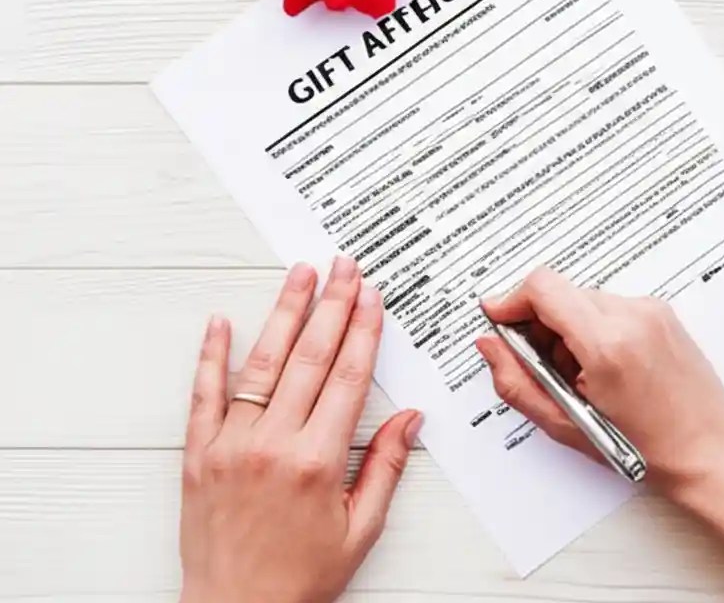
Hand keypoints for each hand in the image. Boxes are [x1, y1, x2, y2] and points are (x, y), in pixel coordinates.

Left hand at [180, 259, 421, 602]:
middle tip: (343, 268)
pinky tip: (223, 322)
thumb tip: (409, 418)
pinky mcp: (198, 455)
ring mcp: (231, 445)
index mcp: (318, 461)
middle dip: (332, 305)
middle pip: (310, 357)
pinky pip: (204, 394)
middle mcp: (273, 444)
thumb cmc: (298, 578)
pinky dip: (213, 355)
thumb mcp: (360, 529)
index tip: (372, 297)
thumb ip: (385, 467)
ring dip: (284, 313)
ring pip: (262, 363)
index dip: (364, 330)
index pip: (349, 377)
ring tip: (299, 276)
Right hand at [476, 267, 723, 498]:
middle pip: (562, 294)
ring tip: (581, 378)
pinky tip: (605, 370)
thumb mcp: (567, 425)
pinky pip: (612, 309)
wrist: (710, 452)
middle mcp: (634, 317)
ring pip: (585, 301)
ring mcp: (653, 312)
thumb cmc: (650, 449)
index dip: (512, 301)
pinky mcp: (664, 315)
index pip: (543, 288)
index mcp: (608, 343)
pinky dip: (596, 331)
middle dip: (541, 325)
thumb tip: (491, 348)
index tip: (499, 319)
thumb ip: (517, 383)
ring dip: (569, 330)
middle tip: (544, 369)